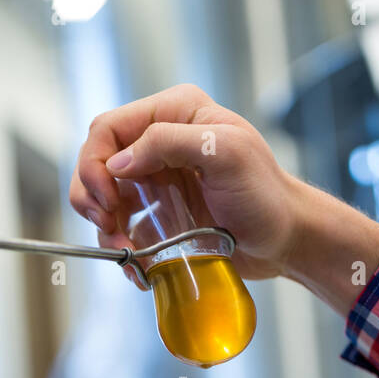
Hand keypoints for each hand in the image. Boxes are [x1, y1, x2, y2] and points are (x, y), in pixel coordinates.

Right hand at [71, 84, 378, 312]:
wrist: (286, 240)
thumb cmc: (266, 195)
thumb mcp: (226, 155)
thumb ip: (169, 144)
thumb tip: (117, 162)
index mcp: (174, 113)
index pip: (109, 128)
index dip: (96, 162)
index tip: (110, 200)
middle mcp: (159, 142)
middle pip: (97, 160)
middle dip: (92, 196)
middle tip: (110, 225)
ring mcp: (156, 180)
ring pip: (102, 197)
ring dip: (103, 226)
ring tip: (125, 252)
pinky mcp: (157, 214)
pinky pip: (121, 225)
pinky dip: (119, 245)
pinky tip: (135, 265)